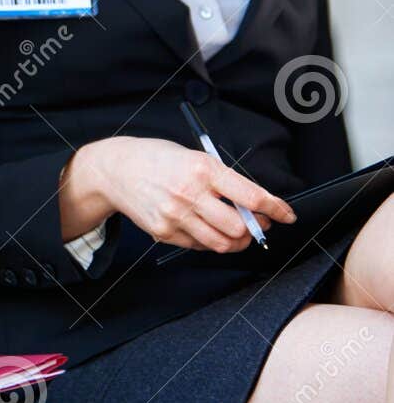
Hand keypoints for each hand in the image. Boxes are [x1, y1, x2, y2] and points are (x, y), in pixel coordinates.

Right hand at [89, 137, 295, 253]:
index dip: (275, 208)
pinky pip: (199, 246)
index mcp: (203, 168)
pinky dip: (211, 241)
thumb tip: (252, 203)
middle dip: (256, 228)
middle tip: (259, 222)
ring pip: (222, 243)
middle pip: (239, 227)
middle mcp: (190, 194)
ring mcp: (176, 216)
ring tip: (238, 231)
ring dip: (237, 241)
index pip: (251, 196)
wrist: (115, 170)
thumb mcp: (195, 156)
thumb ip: (223, 179)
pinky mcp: (164, 232)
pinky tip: (208, 228)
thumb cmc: (157, 158)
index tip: (286, 214)